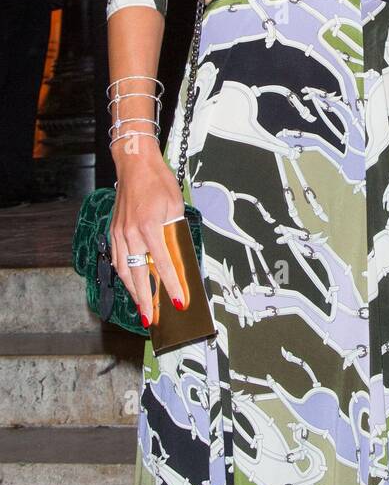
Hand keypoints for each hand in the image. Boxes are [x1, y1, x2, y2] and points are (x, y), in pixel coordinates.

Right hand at [110, 137, 186, 325]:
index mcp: (149, 227)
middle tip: (151, 318)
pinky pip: (117, 259)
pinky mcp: (113, 231)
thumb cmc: (158, 182)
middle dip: (145, 300)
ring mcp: (119, 234)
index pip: (164, 265)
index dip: (172, 286)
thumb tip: (178, 256)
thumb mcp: (175, 206)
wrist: (135, 165)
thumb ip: (174, 232)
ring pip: (124, 271)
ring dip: (133, 291)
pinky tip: (131, 283)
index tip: (178, 302)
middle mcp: (131, 234)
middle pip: (138, 275)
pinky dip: (123, 274)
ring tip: (142, 306)